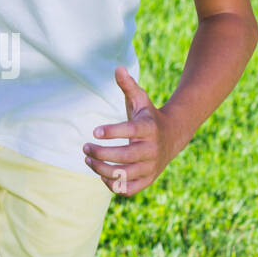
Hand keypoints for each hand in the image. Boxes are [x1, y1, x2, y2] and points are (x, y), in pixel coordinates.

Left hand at [83, 66, 175, 195]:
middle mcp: (151, 150)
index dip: (112, 132)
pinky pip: (129, 189)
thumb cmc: (148, 115)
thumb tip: (117, 67)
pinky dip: (112, 185)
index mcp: (148, 129)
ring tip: (87, 159)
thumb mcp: (141, 98)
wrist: (173, 135)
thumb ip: (128, 85)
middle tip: (85, 147)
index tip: (94, 131)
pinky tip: (100, 174)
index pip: (130, 131)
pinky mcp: (148, 179)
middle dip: (100, 153)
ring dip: (102, 169)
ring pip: (124, 175)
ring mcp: (151, 167)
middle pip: (124, 157)